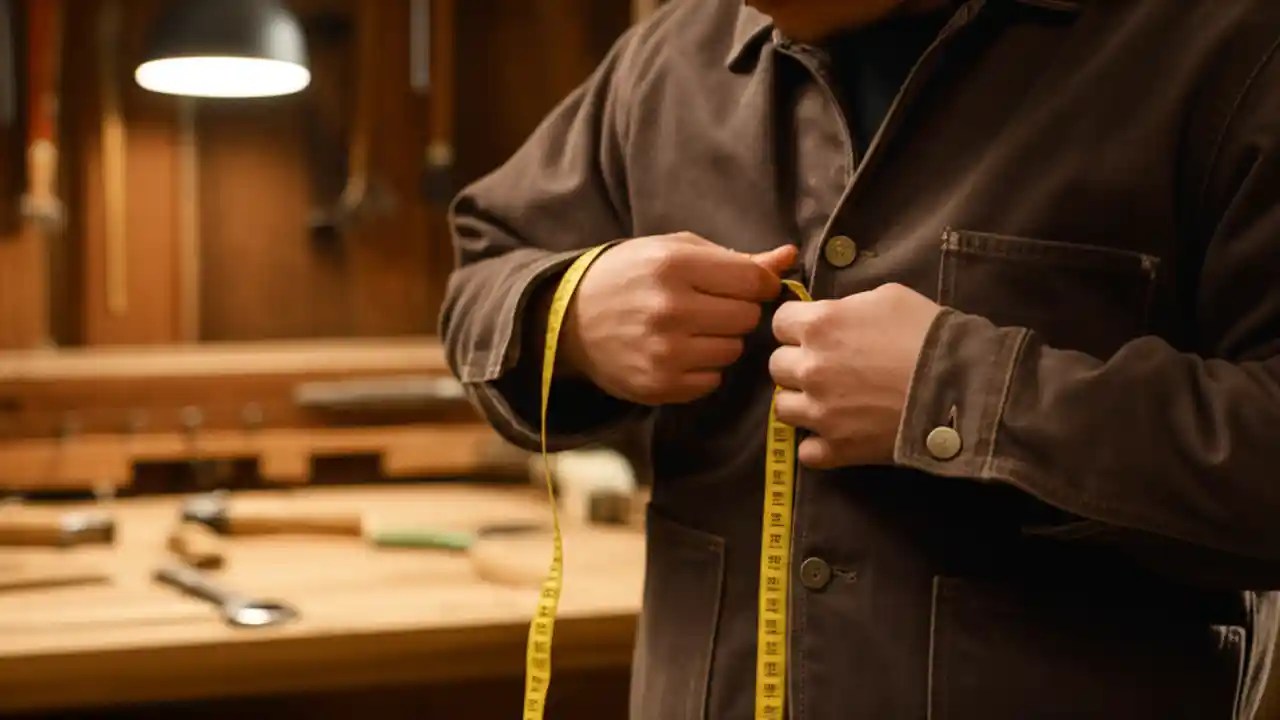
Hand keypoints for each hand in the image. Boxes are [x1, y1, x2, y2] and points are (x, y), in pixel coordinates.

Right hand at [560, 232, 797, 404]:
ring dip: (722, 340)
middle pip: (747, 317)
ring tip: (693, 329)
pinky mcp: (659, 385)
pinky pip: (712, 379)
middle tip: (711, 307)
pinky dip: (704, 368)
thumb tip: (789, 256)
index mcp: (673, 266)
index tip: (747, 285)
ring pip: (733, 350)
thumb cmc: (629, 276)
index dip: (759, 283)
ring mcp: (664, 352)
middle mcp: (669, 309)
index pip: (753, 280)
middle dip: (738, 311)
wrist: (569, 319)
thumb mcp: (674, 250)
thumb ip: (735, 257)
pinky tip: (680, 352)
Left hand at [769, 283, 941, 467]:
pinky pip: (806, 451)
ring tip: (827, 401)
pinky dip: (817, 445)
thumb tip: (833, 316)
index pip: (779, 322)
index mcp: (819, 326)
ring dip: (800, 402)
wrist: (959, 386)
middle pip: (776, 365)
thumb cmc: (927, 333)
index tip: (814, 332)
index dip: (797, 326)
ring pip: (781, 407)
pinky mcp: (836, 448)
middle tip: (826, 366)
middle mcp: (810, 368)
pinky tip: (835, 434)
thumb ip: (847, 306)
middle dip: (797, 363)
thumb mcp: (887, 297)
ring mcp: (820, 412)